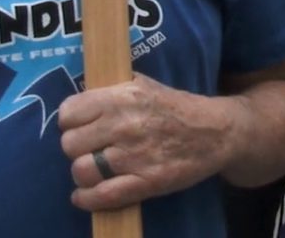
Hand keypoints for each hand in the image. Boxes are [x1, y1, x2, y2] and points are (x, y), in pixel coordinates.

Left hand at [60, 73, 237, 211]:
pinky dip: (86, 199)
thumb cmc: (175, 106)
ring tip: (94, 170)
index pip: (68, 113)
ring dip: (84, 173)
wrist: (216, 131)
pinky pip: (102, 195)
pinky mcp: (145, 182)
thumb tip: (78, 100)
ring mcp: (133, 156)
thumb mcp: (142, 84)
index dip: (71, 122)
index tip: (80, 126)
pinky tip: (84, 196)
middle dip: (77, 148)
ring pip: (81, 171)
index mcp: (121, 97)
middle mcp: (123, 125)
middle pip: (70, 144)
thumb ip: (110, 90)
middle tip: (90, 148)